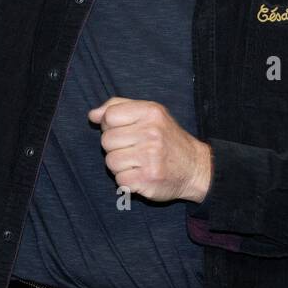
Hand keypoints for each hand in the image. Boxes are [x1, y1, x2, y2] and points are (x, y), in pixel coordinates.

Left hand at [88, 97, 211, 203]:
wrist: (194, 168)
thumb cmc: (166, 138)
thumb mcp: (149, 113)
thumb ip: (118, 107)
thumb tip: (92, 115)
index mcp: (151, 112)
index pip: (109, 116)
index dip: (110, 126)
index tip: (125, 131)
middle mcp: (152, 132)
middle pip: (106, 140)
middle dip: (116, 147)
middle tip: (134, 149)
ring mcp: (150, 157)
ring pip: (110, 161)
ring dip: (120, 165)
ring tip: (138, 163)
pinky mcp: (147, 179)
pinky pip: (119, 179)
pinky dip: (127, 180)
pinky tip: (141, 175)